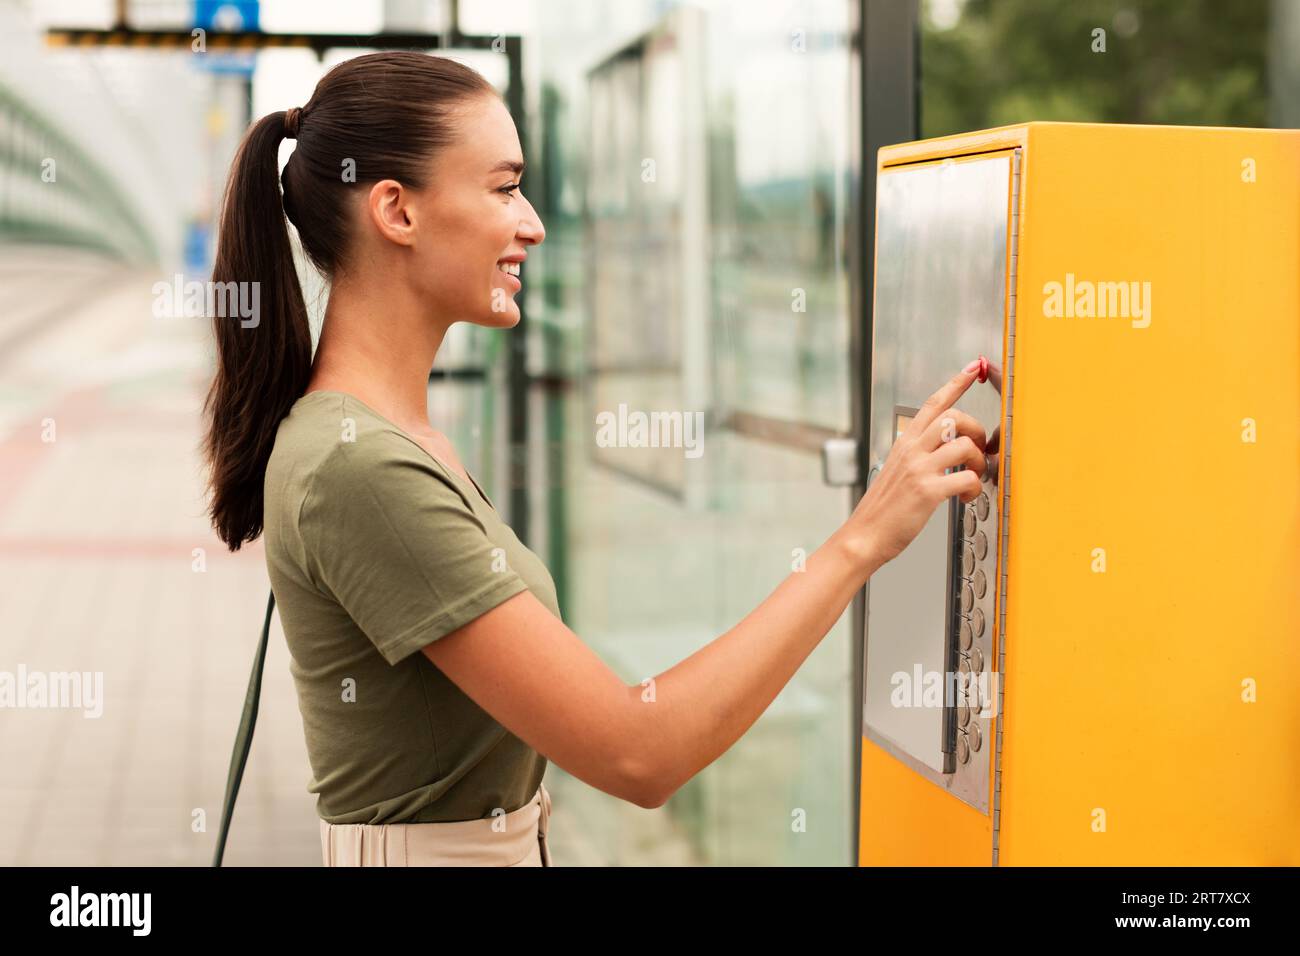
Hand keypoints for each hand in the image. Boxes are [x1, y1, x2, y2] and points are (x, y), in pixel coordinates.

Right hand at [846, 360, 989, 565]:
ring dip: (979, 462)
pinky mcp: (927, 491)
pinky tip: (966, 498)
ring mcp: (919, 469)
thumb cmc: (882, 510)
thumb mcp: (896, 472)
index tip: (972, 369)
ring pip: (965, 444)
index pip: (932, 404)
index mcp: (904, 443)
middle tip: (979, 451)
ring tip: (974, 477)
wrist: (864, 536)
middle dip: (977, 430)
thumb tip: (944, 451)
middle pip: (954, 418)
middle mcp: (911, 451)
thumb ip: (917, 457)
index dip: (955, 384)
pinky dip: (975, 488)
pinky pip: (967, 477)